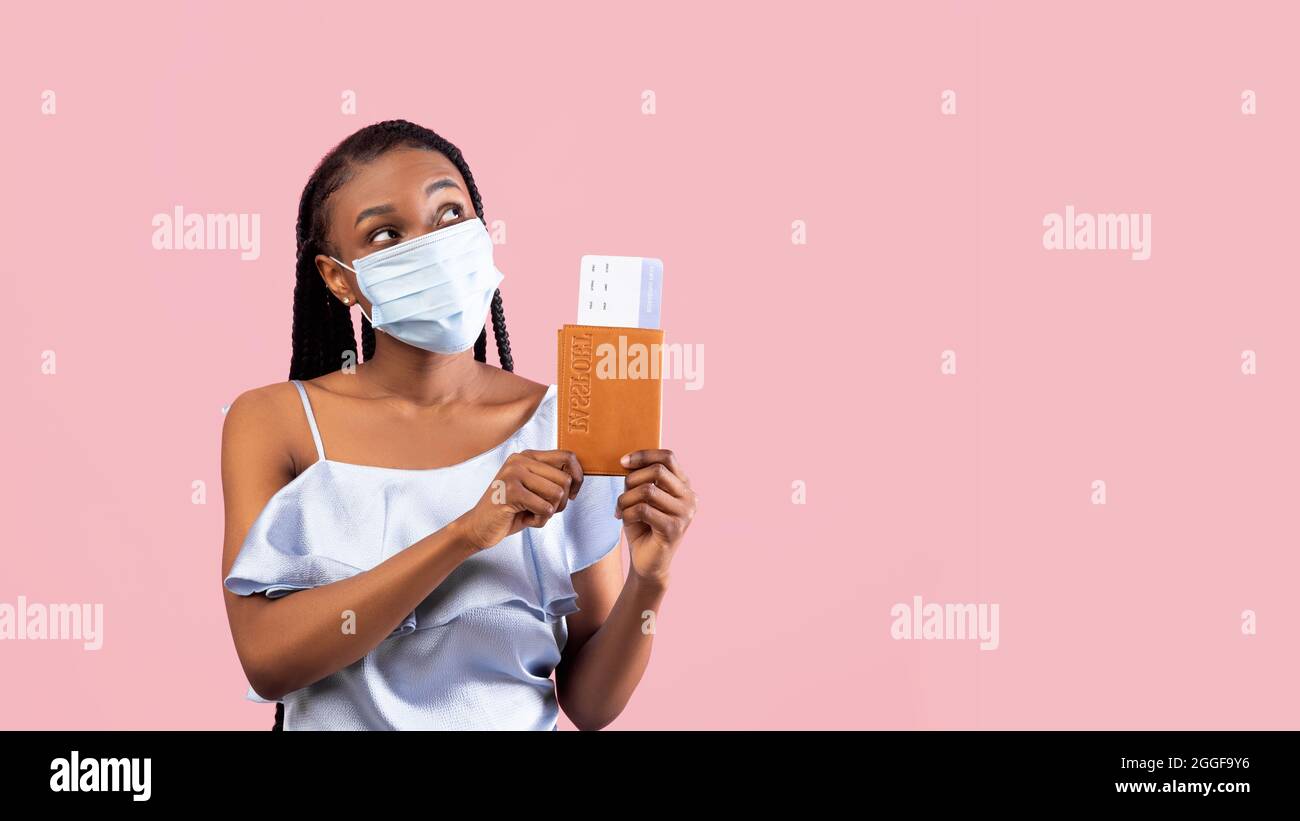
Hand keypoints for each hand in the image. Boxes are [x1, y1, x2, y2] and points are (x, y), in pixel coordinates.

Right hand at [455, 449, 583, 551]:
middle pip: (565, 479)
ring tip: (531, 513)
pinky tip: (524, 518)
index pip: (568, 456)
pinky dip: (539, 520)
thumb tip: (578, 477)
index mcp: (528, 455)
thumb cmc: (511, 509)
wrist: (479, 526)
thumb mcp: (534, 489)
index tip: (572, 495)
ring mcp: (514, 473)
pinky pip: (545, 508)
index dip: (578, 477)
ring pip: (557, 494)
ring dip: (549, 512)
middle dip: (561, 502)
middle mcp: (521, 459)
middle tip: (544, 510)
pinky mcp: (511, 491)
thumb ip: (552, 479)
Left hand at [615, 449, 696, 582]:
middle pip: (657, 470)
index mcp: (684, 486)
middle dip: (631, 480)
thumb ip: (640, 479)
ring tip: (620, 510)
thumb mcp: (640, 497)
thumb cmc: (643, 527)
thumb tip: (628, 461)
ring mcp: (685, 513)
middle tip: (622, 495)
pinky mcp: (674, 529)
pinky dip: (627, 513)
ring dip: (626, 499)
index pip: (668, 457)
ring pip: (647, 490)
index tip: (623, 462)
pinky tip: (623, 519)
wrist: (647, 563)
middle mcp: (690, 497)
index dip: (644, 455)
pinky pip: (643, 510)